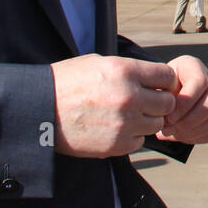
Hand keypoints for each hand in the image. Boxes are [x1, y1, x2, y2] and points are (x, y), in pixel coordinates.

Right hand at [52, 54, 179, 157]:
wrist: (39, 110)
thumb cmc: (67, 82)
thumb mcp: (98, 62)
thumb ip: (129, 70)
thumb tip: (153, 78)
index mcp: (125, 71)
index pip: (167, 77)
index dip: (164, 81)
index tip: (157, 85)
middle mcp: (129, 97)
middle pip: (167, 102)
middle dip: (159, 102)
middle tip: (144, 102)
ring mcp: (124, 123)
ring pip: (156, 123)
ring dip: (146, 120)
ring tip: (127, 115)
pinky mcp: (116, 145)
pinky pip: (140, 141)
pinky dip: (132, 136)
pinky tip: (116, 128)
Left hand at [159, 56, 207, 144]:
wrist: (161, 91)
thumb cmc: (158, 84)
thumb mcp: (158, 83)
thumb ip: (162, 96)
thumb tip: (167, 119)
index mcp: (195, 68)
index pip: (201, 82)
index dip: (185, 102)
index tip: (169, 115)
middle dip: (189, 119)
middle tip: (169, 126)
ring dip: (189, 130)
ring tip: (169, 131)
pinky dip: (191, 137)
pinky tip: (175, 134)